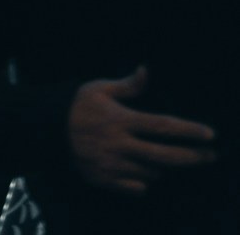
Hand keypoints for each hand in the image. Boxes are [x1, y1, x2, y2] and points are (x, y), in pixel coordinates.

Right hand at [68, 70, 219, 196]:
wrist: (47, 129)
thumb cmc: (77, 104)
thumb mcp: (99, 88)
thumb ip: (127, 85)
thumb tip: (146, 71)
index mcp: (121, 119)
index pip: (162, 126)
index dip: (189, 131)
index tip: (210, 134)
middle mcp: (120, 144)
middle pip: (165, 156)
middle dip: (192, 157)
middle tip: (211, 156)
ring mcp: (113, 165)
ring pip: (152, 172)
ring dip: (161, 166)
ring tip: (160, 157)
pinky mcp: (105, 180)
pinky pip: (136, 187)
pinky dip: (144, 181)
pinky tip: (143, 172)